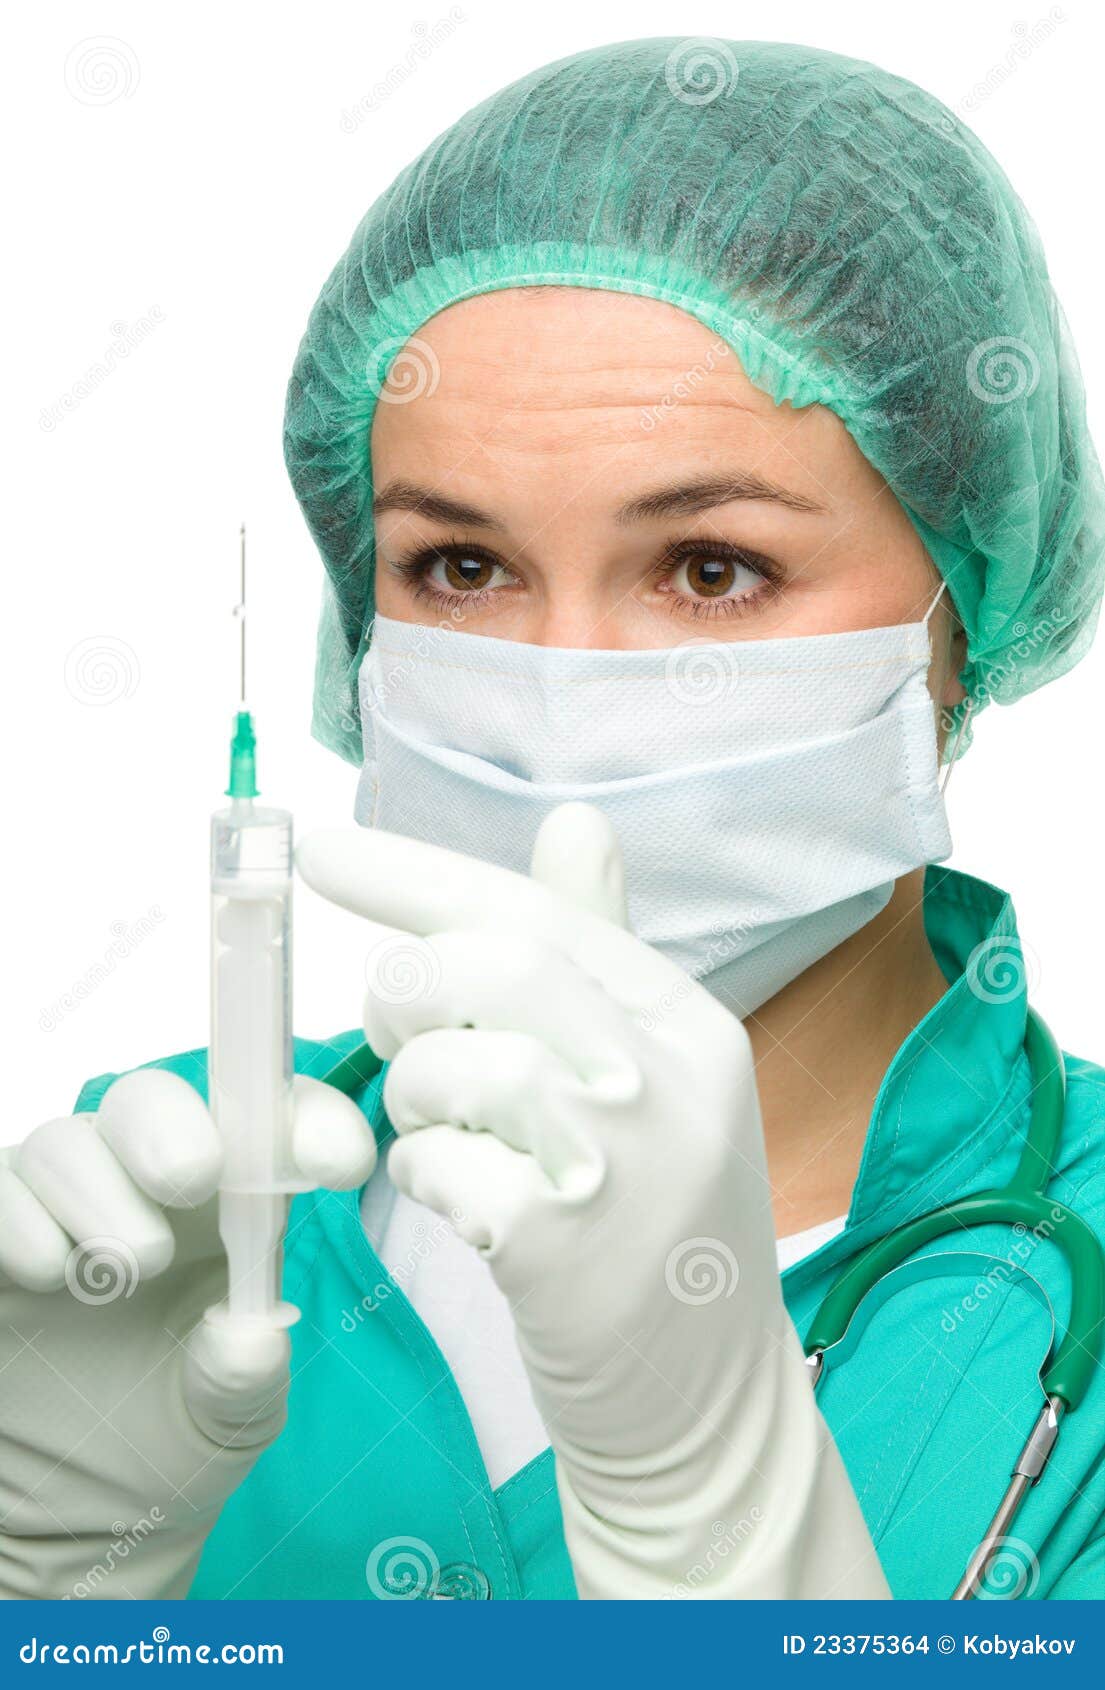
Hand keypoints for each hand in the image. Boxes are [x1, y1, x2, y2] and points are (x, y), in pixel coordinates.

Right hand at [0, 1069, 373, 1598]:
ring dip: (98, 1187)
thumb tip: (248, 1338)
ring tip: (127, 1264)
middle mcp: (140, 1189)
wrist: (73, 1512)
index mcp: (225, 1207)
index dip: (308, 1122)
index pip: (268, 1128)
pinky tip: (48, 1270)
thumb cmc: (167, 1436)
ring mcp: (58, 1212)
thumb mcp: (229, 1422)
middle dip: (173, 1125)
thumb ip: (246, 1381)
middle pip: (147, 1100)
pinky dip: (17, 1217)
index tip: (338, 1161)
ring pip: (66, 1141)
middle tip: (194, 1178)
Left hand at [298, 803, 887, 1597]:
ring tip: (446, 1132)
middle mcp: (671, 1078)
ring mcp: (627, 1164)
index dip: (418, 874)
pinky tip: (467, 1202)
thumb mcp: (656, 1079)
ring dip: (415, 1097)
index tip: (325, 849)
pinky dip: (427, 1176)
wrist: (707, 1403)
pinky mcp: (567, 1248)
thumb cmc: (655, 1225)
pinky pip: (439, 1166)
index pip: (538, 912)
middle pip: (491, 969)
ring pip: (454, 1065)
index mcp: (690, 1022)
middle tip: (392, 1032)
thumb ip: (601, 954)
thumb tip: (575, 818)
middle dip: (408, 991)